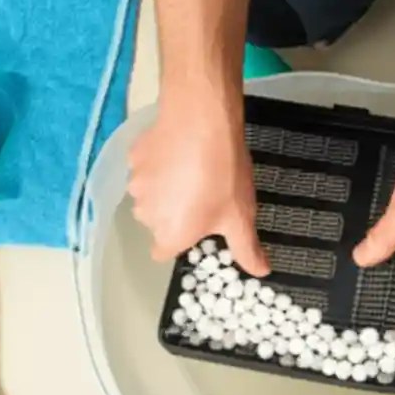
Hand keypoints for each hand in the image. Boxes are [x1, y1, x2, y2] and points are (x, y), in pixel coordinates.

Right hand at [128, 100, 269, 275]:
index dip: (179, 240)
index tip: (197, 225)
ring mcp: (135, 184)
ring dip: (164, 188)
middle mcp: (146, 216)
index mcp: (171, 235)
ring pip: (149, 194)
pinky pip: (144, 167)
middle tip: (202, 192)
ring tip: (190, 169)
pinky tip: (177, 150)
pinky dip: (157, 163)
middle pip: (157, 222)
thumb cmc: (223, 176)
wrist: (201, 121)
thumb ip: (247, 249)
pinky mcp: (133, 157)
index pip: (163, 252)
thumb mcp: (241, 217)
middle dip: (174, 212)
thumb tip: (261, 272)